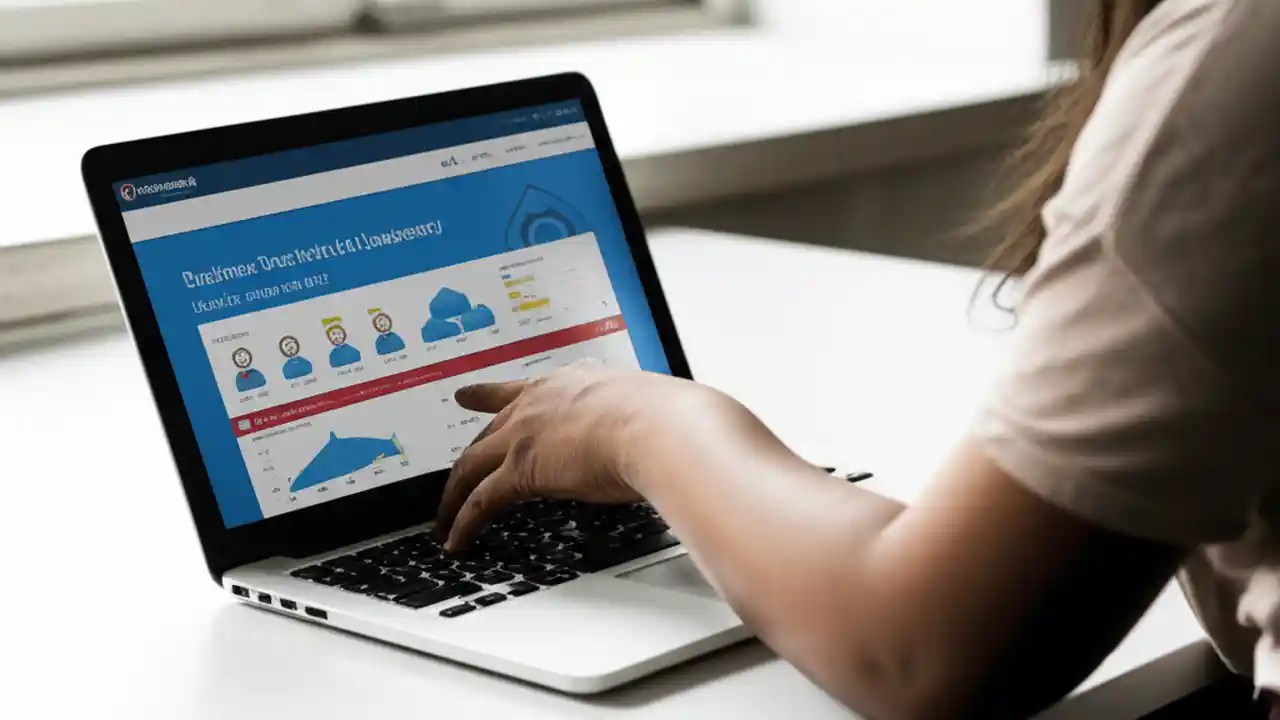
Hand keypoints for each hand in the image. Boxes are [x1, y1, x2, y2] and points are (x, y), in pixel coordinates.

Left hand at [433, 360, 703, 550]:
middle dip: (466, 455)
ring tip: (443, 520)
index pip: (521, 389)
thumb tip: (656, 440)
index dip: (488, 395)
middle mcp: (539, 402)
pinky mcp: (521, 469)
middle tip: (452, 473)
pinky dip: (463, 522)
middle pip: (487, 432)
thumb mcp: (643, 411)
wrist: (662, 428)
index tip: (466, 395)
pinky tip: (455, 540)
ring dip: (453, 497)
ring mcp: (525, 434)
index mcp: (571, 383)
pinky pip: (479, 500)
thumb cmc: (668, 420)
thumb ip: (634, 423)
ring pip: (471, 466)